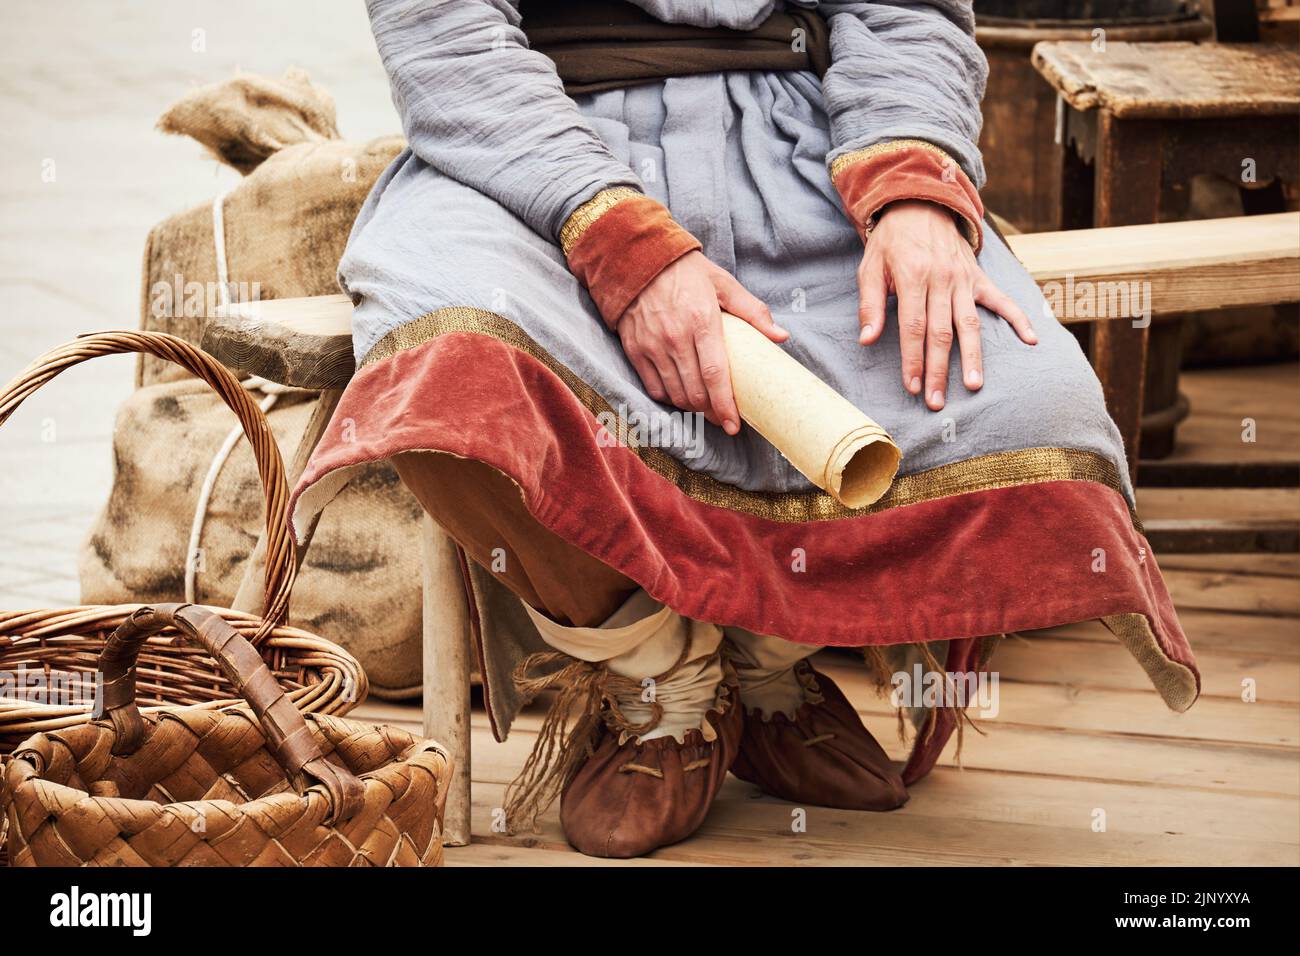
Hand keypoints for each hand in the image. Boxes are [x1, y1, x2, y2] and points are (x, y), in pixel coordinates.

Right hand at [617, 250, 787, 433]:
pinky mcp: (635, 349)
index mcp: (702, 321)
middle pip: (695, 391)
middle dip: (711, 411)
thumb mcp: (723, 283)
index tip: (734, 425)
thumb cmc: (686, 271)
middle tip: (723, 416)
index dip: (725, 405)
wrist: (638, 259)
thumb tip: (781, 337)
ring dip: (692, 407)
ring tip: (705, 407)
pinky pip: (654, 387)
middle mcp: (675, 337)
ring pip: (675, 394)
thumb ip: (753, 311)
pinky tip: (681, 396)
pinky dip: (669, 398)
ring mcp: (652, 345)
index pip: (715, 374)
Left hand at [857, 200, 1036, 410]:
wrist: (919, 203)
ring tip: (974, 384)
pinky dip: (1018, 318)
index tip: (913, 386)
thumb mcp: (870, 267)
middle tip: (937, 401)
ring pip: (969, 323)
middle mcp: (941, 280)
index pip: (913, 326)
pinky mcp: (977, 276)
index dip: (913, 359)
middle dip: (939, 369)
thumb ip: (870, 304)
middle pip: (942, 332)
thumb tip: (866, 340)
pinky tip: (1031, 339)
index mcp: (913, 278)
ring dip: (973, 356)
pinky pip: (1001, 299)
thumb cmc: (890, 241)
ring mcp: (963, 279)